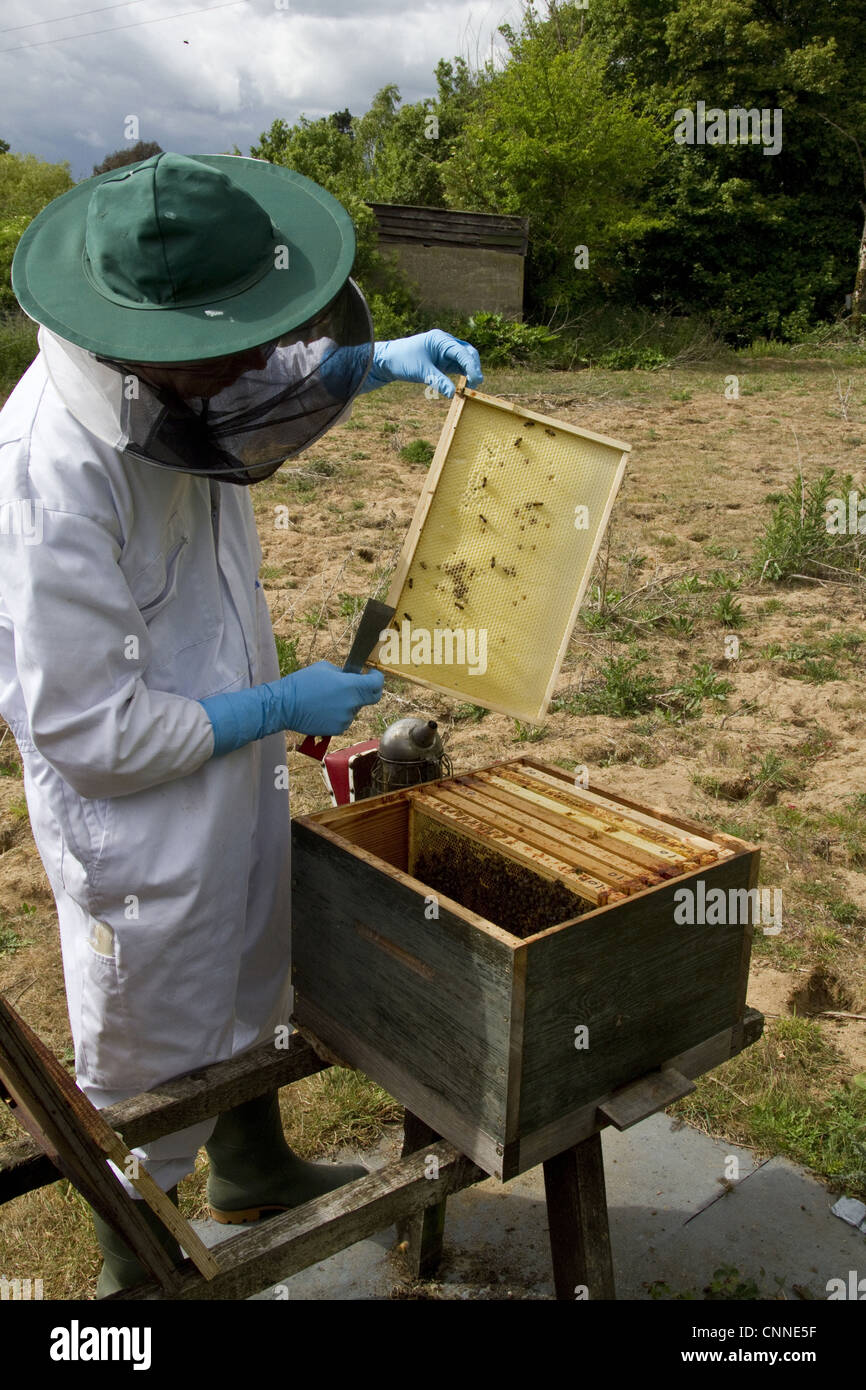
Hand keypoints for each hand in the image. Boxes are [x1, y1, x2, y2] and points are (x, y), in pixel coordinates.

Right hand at [280, 661, 384, 735]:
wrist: (284, 705)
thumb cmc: (302, 683)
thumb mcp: (325, 668)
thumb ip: (344, 673)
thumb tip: (352, 677)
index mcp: (350, 687)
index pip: (376, 684)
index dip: (377, 678)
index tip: (372, 674)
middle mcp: (351, 704)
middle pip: (370, 698)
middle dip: (365, 690)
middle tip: (355, 685)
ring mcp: (345, 719)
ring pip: (355, 709)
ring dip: (349, 702)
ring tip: (329, 698)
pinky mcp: (337, 729)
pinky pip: (344, 719)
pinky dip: (339, 713)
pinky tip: (324, 708)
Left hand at [359, 330, 482, 397]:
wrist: (388, 361)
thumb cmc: (402, 361)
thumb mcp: (421, 372)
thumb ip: (438, 381)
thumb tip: (453, 394)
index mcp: (440, 339)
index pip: (462, 351)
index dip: (471, 365)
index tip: (476, 379)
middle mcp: (445, 343)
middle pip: (467, 353)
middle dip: (474, 367)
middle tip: (476, 384)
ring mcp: (445, 352)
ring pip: (465, 360)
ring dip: (470, 372)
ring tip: (471, 387)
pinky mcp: (443, 361)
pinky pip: (458, 367)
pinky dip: (463, 375)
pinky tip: (465, 386)